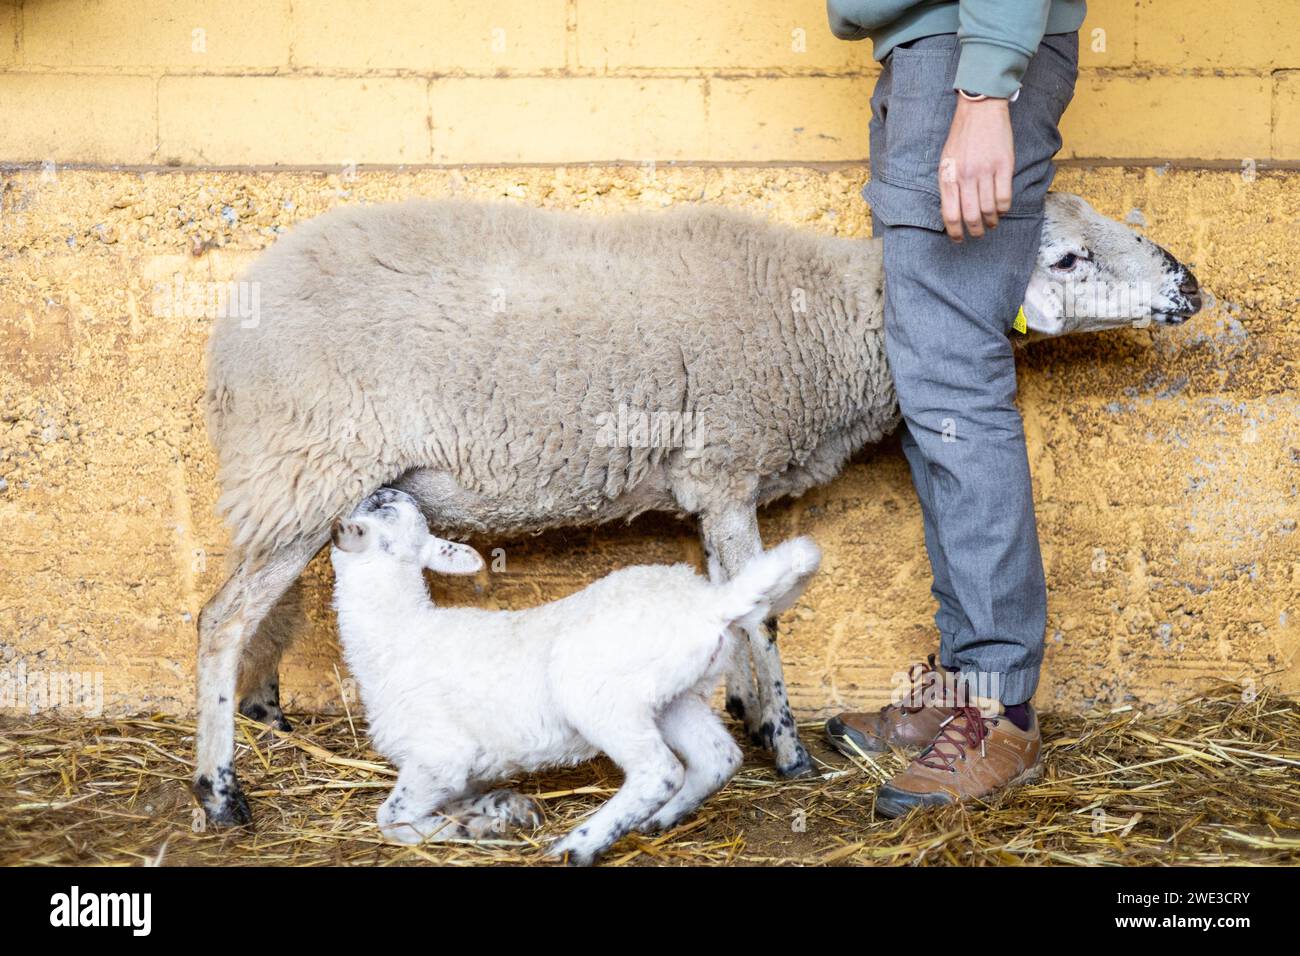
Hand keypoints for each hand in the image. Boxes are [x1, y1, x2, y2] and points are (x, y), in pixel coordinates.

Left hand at [938, 96, 1013, 241]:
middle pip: (970, 216)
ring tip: (991, 223)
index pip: (950, 214)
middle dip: (975, 231)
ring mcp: (985, 171)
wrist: (980, 110)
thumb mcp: (946, 161)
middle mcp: (966, 176)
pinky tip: (1001, 210)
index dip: (955, 232)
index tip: (959, 239)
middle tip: (978, 234)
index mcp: (948, 177)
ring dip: (991, 222)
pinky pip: (1004, 197)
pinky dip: (1004, 209)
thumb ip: (948, 185)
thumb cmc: (961, 137)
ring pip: (989, 209)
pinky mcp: (1004, 165)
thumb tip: (951, 212)